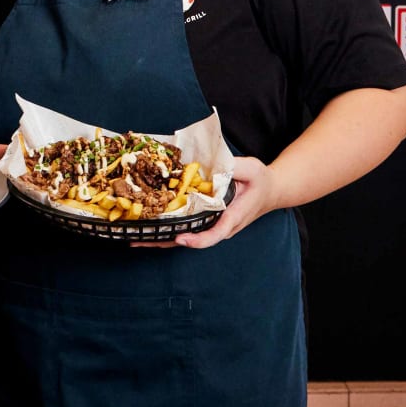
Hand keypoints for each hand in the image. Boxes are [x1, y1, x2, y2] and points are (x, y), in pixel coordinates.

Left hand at [132, 157, 280, 249]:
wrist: (270, 191)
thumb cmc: (262, 181)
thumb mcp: (252, 169)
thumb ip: (234, 167)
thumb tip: (214, 165)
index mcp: (232, 217)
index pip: (214, 234)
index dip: (197, 240)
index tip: (180, 239)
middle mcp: (220, 226)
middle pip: (191, 240)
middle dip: (165, 241)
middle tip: (139, 240)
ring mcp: (212, 225)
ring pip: (185, 237)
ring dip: (161, 239)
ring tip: (135, 239)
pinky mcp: (206, 220)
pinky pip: (186, 227)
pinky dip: (167, 229)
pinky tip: (148, 226)